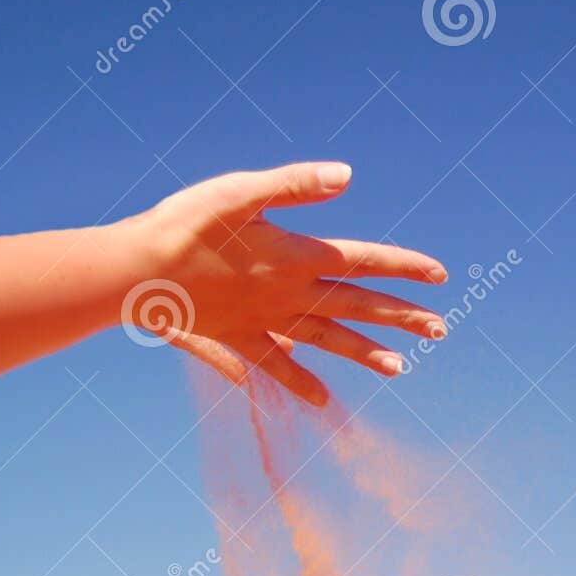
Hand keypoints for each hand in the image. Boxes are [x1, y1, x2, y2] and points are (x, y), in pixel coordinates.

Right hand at [119, 161, 447, 405]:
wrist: (133, 273)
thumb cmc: (183, 225)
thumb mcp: (239, 192)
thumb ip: (295, 185)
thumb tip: (347, 174)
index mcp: (298, 257)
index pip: (365, 261)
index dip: (404, 266)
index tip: (442, 276)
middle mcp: (290, 295)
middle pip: (357, 306)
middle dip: (401, 316)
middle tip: (441, 329)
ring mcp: (265, 322)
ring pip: (327, 340)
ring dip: (364, 352)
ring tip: (399, 368)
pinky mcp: (237, 339)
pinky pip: (277, 365)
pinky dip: (300, 382)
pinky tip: (322, 401)